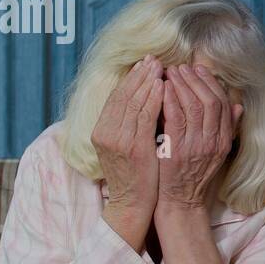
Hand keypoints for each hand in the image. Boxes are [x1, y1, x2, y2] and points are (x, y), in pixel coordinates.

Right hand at [92, 54, 163, 249]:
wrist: (132, 204)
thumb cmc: (135, 175)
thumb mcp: (126, 146)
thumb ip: (130, 124)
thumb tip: (144, 98)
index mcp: (101, 131)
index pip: (116, 97)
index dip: (130, 79)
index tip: (143, 64)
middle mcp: (106, 133)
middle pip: (123, 95)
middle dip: (139, 75)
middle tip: (153, 59)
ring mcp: (118, 140)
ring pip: (133, 102)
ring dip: (147, 82)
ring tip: (160, 67)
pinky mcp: (133, 148)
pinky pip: (144, 117)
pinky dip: (153, 99)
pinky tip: (162, 87)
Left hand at [158, 64, 243, 209]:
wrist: (180, 201)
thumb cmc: (194, 174)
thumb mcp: (216, 151)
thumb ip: (227, 128)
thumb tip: (238, 106)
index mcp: (224, 140)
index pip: (222, 104)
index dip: (211, 83)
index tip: (198, 70)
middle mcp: (213, 142)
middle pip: (209, 101)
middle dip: (195, 80)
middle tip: (182, 66)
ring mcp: (196, 146)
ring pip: (193, 106)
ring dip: (181, 85)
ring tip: (170, 72)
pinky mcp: (177, 150)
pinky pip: (175, 118)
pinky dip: (169, 99)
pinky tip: (161, 88)